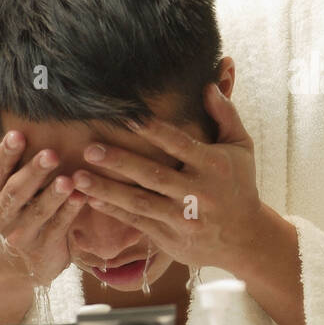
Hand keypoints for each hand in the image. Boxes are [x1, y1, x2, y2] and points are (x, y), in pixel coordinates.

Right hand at [0, 124, 84, 284]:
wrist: (11, 264)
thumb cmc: (8, 211)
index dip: (6, 153)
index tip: (19, 135)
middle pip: (16, 190)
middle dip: (34, 172)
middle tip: (51, 154)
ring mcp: (20, 232)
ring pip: (38, 211)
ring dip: (54, 195)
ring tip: (68, 179)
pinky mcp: (42, 246)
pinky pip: (58, 227)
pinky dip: (70, 212)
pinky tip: (82, 197)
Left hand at [71, 85, 263, 272]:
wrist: (246, 239)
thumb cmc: (240, 185)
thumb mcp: (241, 148)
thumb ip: (225, 115)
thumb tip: (208, 85)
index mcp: (213, 166)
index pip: (180, 145)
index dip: (154, 131)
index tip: (128, 117)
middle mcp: (197, 193)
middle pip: (153, 175)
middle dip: (120, 161)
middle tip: (90, 147)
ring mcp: (183, 218)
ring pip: (140, 202)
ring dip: (107, 189)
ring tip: (78, 178)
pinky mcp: (170, 237)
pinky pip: (138, 222)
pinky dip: (114, 211)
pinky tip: (91, 199)